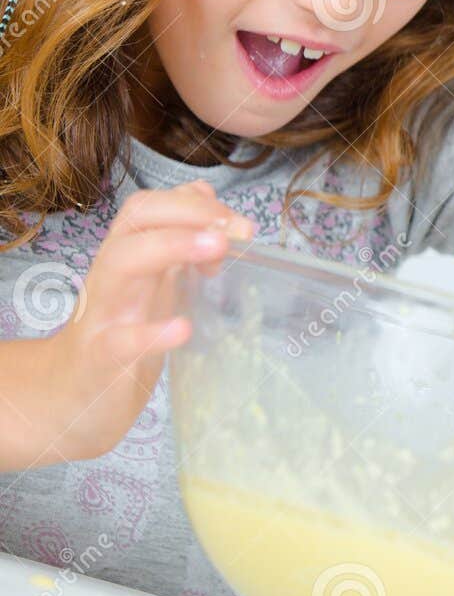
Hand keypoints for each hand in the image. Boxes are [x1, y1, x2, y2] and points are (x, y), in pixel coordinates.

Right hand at [45, 180, 253, 459]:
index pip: (152, 205)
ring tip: (217, 249)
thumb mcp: (153, 281)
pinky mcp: (101, 358)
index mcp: (130, 253)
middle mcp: (114, 273)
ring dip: (172, 246)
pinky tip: (182, 330)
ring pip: (123, 262)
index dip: (197, 205)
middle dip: (189, 213)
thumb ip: (178, 241)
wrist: (71, 395)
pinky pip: (119, 340)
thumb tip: (208, 200)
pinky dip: (151, 333)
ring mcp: (105, 313)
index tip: (239, 226)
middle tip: (237, 231)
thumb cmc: (121, 330)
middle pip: (137, 218)